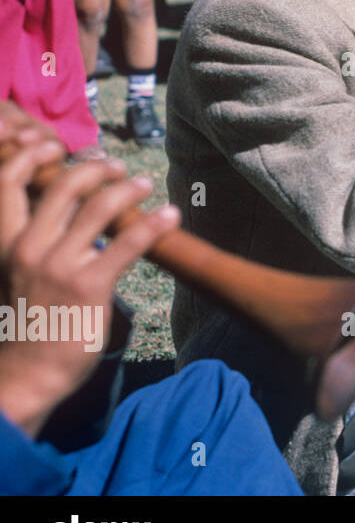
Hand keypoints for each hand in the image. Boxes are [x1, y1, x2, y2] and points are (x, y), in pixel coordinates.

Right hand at [0, 106, 178, 437]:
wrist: (25, 375)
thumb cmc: (26, 327)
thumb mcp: (15, 278)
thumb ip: (33, 245)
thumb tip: (65, 218)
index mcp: (6, 244)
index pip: (7, 184)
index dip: (31, 157)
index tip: (54, 146)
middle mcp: (29, 249)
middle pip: (64, 186)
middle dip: (95, 170)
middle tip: (116, 168)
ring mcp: (59, 266)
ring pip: (99, 207)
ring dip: (129, 189)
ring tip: (144, 185)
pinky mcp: (90, 285)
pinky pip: (128, 242)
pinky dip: (153, 224)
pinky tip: (170, 217)